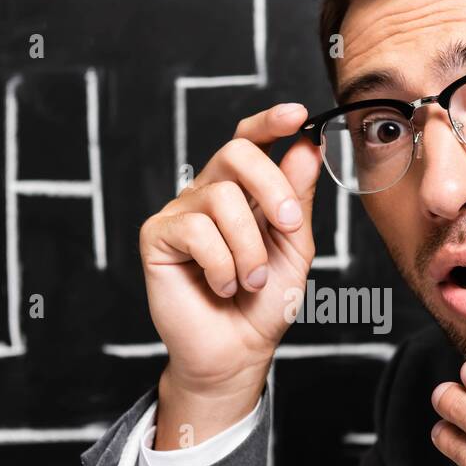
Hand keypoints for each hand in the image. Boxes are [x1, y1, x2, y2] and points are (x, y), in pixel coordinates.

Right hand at [138, 103, 321, 444]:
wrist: (238, 351)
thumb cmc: (264, 303)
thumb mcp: (294, 247)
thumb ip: (298, 198)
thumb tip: (308, 146)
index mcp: (243, 191)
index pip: (249, 141)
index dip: (269, 122)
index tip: (297, 115)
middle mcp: (208, 194)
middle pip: (237, 154)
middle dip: (272, 187)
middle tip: (288, 227)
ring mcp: (180, 213)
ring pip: (221, 199)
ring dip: (249, 247)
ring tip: (250, 280)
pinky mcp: (158, 237)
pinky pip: (196, 231)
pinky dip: (221, 264)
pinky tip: (221, 286)